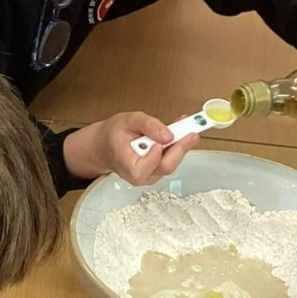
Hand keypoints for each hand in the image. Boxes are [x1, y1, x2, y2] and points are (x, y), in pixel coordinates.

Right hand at [63, 111, 197, 185]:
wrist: (105, 146)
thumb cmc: (114, 135)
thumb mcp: (128, 120)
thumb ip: (148, 125)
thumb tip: (168, 134)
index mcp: (128, 165)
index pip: (150, 164)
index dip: (160, 151)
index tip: (167, 136)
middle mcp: (140, 176)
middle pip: (166, 166)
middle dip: (180, 147)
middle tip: (191, 130)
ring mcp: (149, 177)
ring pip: (171, 164)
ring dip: (181, 145)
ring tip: (185, 126)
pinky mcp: (157, 173)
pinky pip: (171, 161)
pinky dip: (177, 147)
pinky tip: (179, 133)